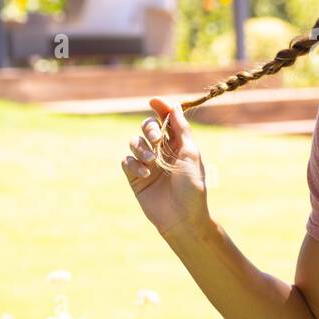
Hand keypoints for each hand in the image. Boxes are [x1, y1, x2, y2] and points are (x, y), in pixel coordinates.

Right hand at [122, 97, 210, 238]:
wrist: (181, 217)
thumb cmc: (192, 187)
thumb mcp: (190, 154)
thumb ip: (181, 129)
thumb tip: (175, 106)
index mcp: (179, 145)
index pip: (167, 120)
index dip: (160, 108)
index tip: (153, 101)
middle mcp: (162, 152)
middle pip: (148, 127)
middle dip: (150, 128)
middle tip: (156, 139)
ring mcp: (147, 164)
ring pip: (134, 142)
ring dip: (141, 148)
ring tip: (151, 162)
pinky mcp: (135, 177)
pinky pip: (126, 161)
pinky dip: (133, 164)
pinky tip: (144, 175)